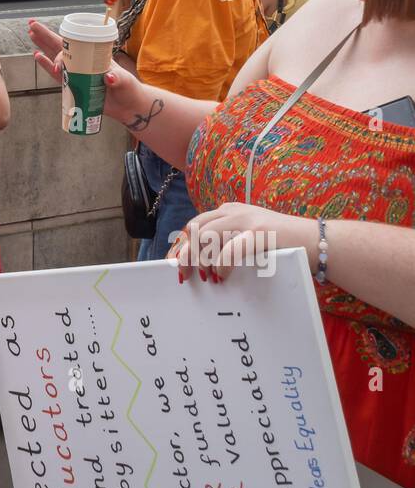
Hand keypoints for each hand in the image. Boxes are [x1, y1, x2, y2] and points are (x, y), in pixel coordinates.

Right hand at [29, 17, 137, 116]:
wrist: (128, 105)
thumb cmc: (128, 89)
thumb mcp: (124, 81)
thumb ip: (116, 79)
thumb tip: (108, 78)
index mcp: (94, 56)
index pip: (74, 48)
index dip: (62, 46)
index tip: (57, 59)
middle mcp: (83, 62)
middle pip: (60, 46)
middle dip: (45, 36)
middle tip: (31, 25)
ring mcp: (77, 73)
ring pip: (55, 57)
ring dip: (43, 46)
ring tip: (31, 34)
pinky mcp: (74, 85)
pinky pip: (57, 74)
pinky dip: (47, 66)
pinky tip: (37, 56)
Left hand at [169, 204, 317, 283]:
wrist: (314, 240)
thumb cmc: (281, 244)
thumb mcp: (248, 235)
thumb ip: (227, 240)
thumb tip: (201, 263)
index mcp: (229, 210)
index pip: (195, 224)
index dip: (182, 244)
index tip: (173, 263)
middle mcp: (234, 211)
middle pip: (196, 229)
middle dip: (186, 253)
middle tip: (183, 275)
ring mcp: (247, 220)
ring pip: (208, 237)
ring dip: (202, 260)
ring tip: (205, 277)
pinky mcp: (259, 233)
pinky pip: (230, 249)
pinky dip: (222, 265)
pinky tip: (222, 277)